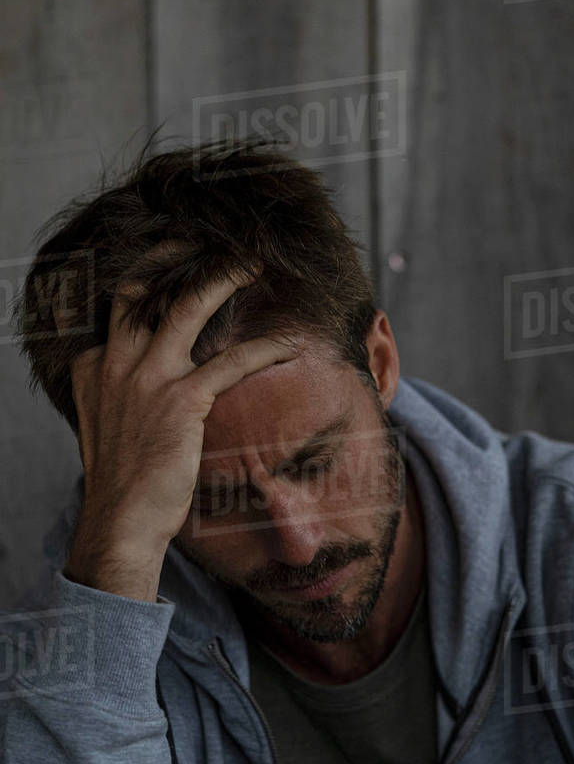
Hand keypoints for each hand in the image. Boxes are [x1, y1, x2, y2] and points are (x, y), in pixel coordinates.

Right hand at [63, 244, 294, 598]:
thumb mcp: (104, 421)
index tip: (171, 259)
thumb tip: (143, 375)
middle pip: (144, 288)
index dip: (148, 277)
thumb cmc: (121, 478)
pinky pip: (232, 360)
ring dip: (224, 278)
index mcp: (94, 366)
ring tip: (254, 263)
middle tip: (210, 241)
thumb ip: (116, 388)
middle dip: (176, 255)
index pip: (119, 306)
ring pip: (188, 306)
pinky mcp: (182, 400)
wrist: (120, 521)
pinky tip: (290, 343)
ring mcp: (147, 378)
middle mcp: (115, 363)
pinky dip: (265, 348)